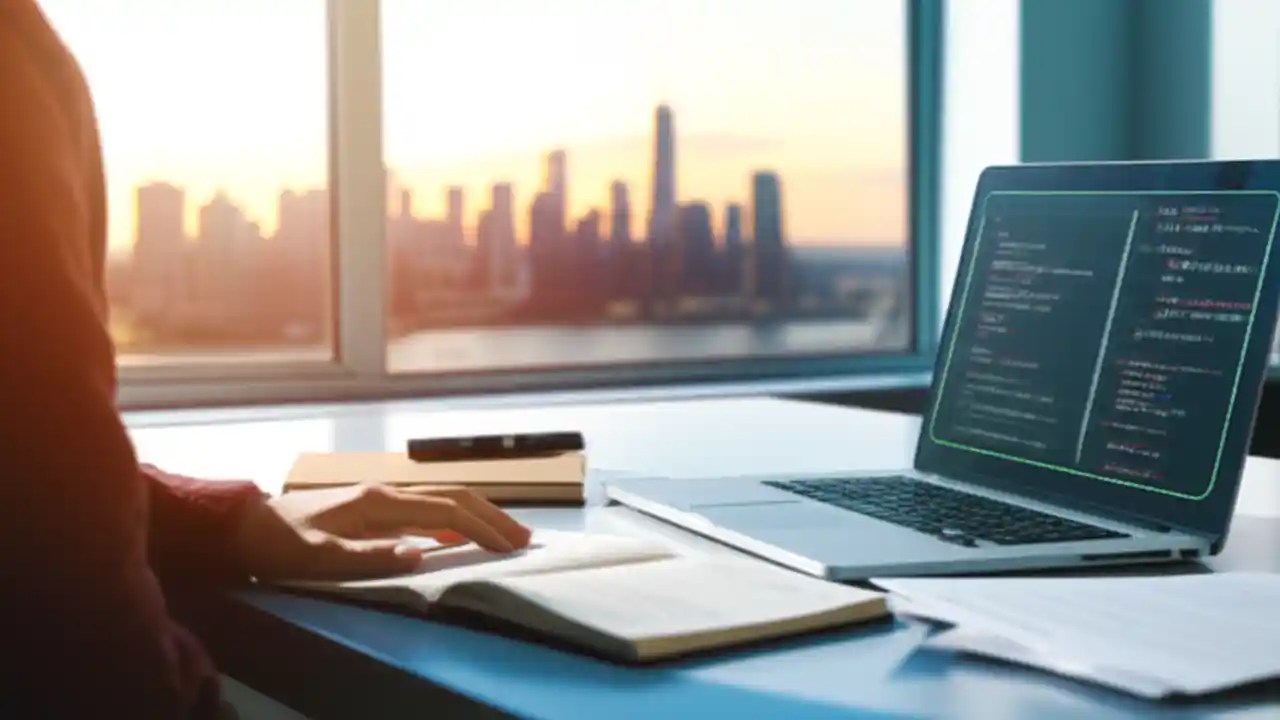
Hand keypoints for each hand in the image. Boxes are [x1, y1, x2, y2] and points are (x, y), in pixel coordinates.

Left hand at [232, 484, 531, 580]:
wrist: (246, 527)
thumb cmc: (280, 545)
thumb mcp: (320, 557)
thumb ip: (369, 556)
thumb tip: (420, 554)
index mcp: (380, 502)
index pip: (447, 511)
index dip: (483, 528)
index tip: (511, 546)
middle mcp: (386, 494)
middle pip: (454, 498)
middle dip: (492, 516)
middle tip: (524, 539)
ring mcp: (381, 500)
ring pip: (443, 502)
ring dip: (478, 517)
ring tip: (505, 536)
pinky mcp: (374, 510)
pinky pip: (427, 512)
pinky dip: (455, 522)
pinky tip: (461, 538)